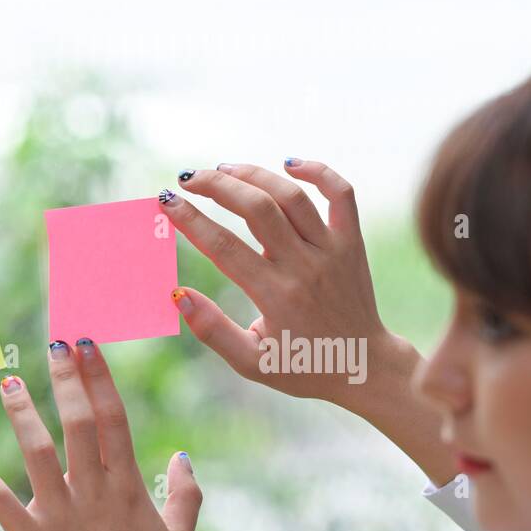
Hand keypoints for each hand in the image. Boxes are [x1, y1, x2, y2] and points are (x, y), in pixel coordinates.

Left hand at [0, 340, 200, 530]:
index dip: (99, 378)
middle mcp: (92, 492)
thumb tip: (183, 456)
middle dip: (65, 377)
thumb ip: (186, 494)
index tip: (88, 345)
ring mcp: (57, 513)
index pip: (113, 418)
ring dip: (20, 412)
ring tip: (8, 381)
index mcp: (128, 487)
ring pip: (34, 450)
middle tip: (54, 343)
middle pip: (76, 422)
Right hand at [159, 160, 411, 411]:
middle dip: (216, 186)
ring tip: (223, 170)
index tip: (166, 202)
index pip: (224, 246)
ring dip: (254, 174)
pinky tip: (289, 164)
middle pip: (258, 208)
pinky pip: (341, 194)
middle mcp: (305, 267)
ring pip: (292, 196)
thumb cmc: (303, 367)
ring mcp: (332, 251)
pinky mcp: (353, 243)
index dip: (190, 219)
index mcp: (276, 296)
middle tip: (187, 178)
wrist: (364, 367)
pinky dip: (319, 171)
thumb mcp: (252, 363)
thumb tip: (176, 295)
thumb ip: (212, 330)